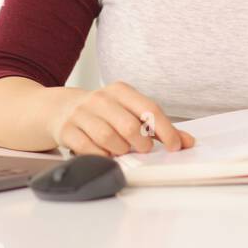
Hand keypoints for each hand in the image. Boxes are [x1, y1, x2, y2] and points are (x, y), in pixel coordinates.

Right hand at [47, 81, 195, 156]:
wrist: (61, 109)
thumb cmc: (103, 113)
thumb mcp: (129, 111)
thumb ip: (158, 127)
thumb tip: (187, 142)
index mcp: (120, 91)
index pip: (148, 108)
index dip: (165, 130)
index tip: (175, 146)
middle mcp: (100, 99)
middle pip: (129, 125)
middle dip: (141, 143)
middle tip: (143, 149)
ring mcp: (81, 114)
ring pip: (108, 137)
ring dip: (121, 150)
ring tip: (123, 150)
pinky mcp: (67, 130)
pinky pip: (89, 148)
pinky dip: (101, 156)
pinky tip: (106, 154)